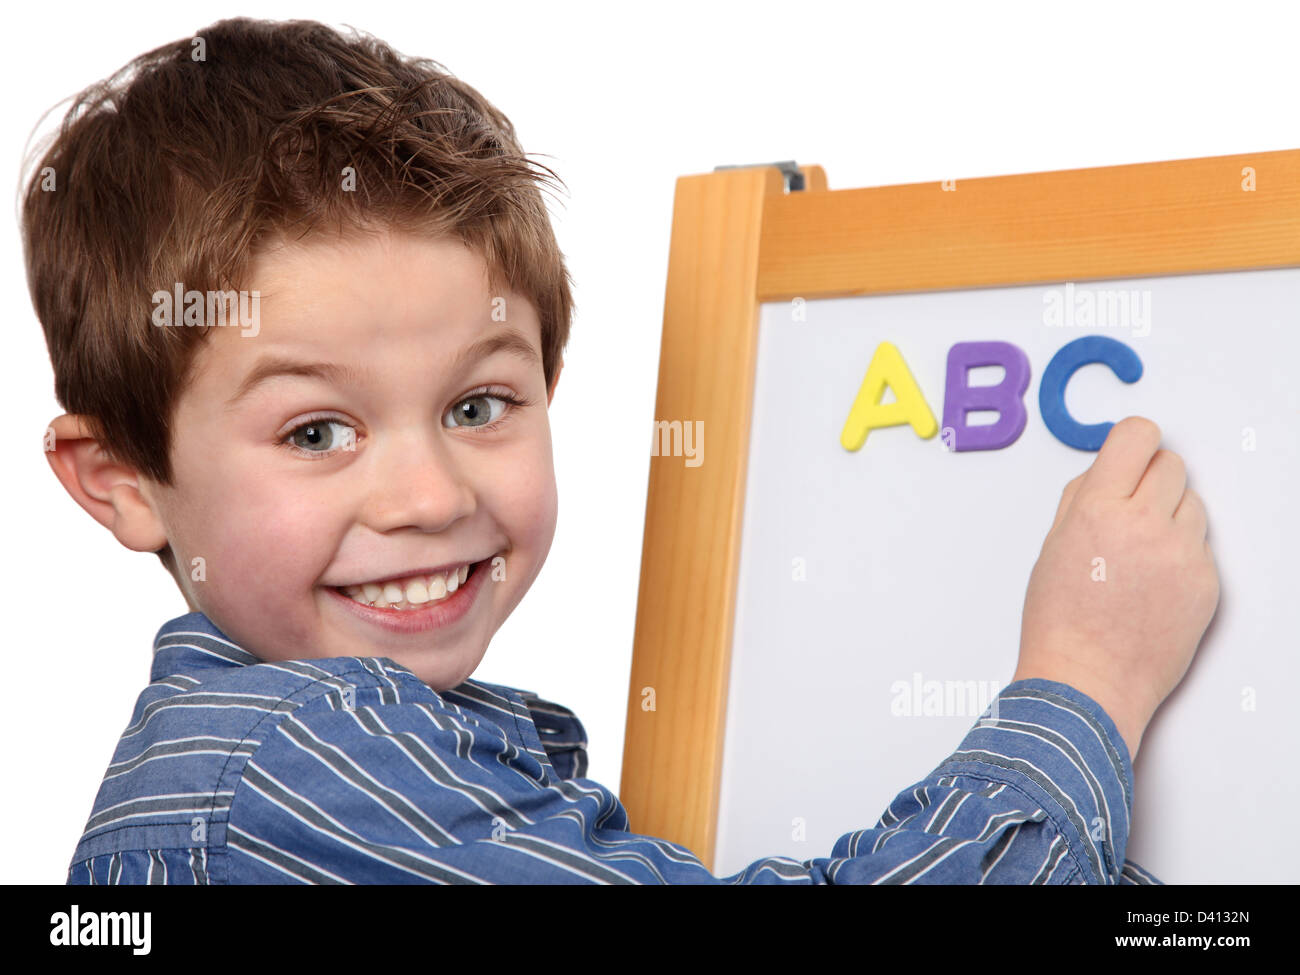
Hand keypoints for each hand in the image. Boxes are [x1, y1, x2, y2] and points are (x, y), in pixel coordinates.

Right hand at [1013, 416, 1219, 760]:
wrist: (1089, 682)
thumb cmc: (1061, 622)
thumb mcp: (1051, 546)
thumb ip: (1080, 499)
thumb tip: (1107, 470)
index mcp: (1096, 509)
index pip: (1137, 436)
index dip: (1133, 444)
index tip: (1130, 457)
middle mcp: (1143, 524)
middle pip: (1171, 465)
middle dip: (1151, 481)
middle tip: (1131, 512)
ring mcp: (1181, 553)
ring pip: (1192, 503)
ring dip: (1171, 516)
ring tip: (1141, 554)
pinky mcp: (1206, 582)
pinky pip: (1201, 545)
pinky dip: (1181, 555)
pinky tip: (1154, 583)